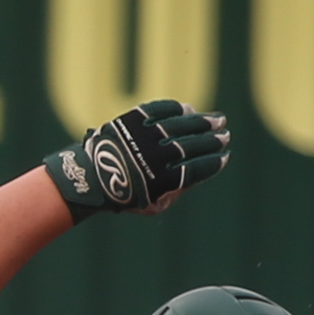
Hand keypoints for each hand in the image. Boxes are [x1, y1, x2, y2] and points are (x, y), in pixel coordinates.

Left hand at [43, 100, 229, 223]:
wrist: (88, 179)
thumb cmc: (123, 195)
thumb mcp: (151, 206)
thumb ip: (175, 193)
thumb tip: (196, 175)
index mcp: (160, 181)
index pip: (195, 170)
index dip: (213, 163)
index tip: (225, 156)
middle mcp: (153, 157)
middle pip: (191, 145)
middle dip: (212, 140)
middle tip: (225, 136)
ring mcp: (142, 137)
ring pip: (179, 124)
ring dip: (201, 120)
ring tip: (217, 119)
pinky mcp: (131, 121)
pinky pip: (158, 110)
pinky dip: (174, 108)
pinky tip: (188, 109)